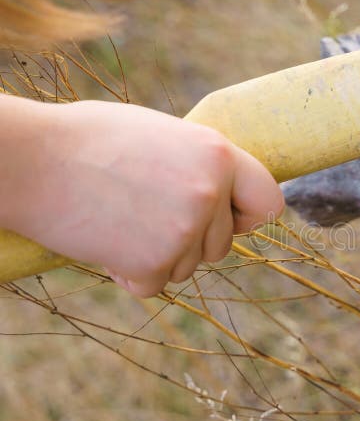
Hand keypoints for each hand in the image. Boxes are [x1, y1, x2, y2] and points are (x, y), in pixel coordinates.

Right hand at [0, 97, 283, 296]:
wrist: (29, 160)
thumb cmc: (88, 140)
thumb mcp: (162, 136)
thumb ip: (201, 166)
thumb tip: (226, 192)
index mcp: (217, 155)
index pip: (269, 202)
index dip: (249, 216)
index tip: (230, 220)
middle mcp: (209, 193)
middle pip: (223, 245)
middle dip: (191, 240)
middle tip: (146, 215)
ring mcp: (183, 231)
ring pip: (189, 267)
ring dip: (159, 255)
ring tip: (119, 219)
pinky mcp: (151, 264)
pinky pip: (154, 284)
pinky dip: (131, 274)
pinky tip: (104, 241)